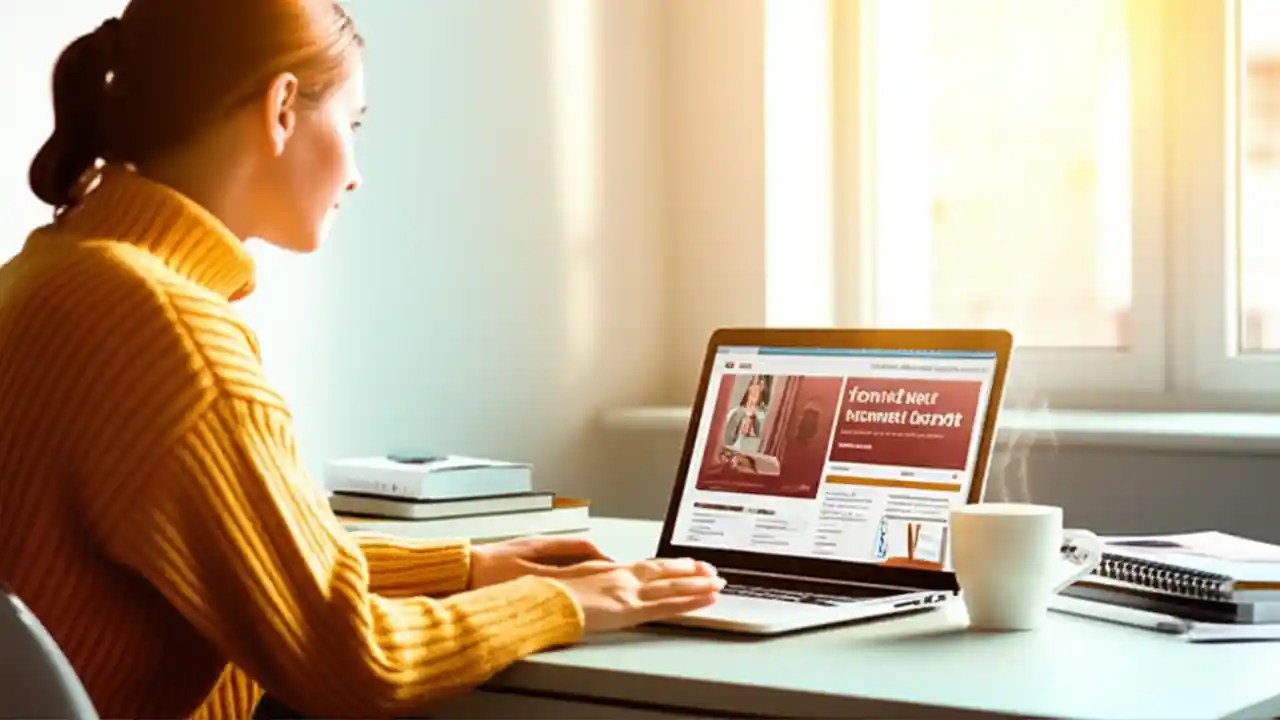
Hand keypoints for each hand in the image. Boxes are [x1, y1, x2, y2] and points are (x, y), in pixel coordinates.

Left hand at [469, 536, 615, 588]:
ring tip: (589, 585)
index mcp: (544, 544)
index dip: (603, 558)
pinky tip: (559, 588)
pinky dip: (561, 574)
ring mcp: (526, 552)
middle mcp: (537, 544)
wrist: (456, 571)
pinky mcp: (515, 562)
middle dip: (593, 564)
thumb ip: (561, 576)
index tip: (616, 569)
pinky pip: (548, 565)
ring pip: (562, 558)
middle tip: (607, 579)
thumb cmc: (489, 574)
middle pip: (575, 551)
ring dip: (577, 569)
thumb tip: (589, 574)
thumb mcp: (530, 576)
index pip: (584, 546)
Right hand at [557, 557, 723, 632]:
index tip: (682, 566)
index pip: (644, 567)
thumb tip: (605, 563)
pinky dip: (689, 601)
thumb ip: (589, 563)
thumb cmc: (545, 587)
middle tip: (710, 570)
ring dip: (697, 584)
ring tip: (717, 584)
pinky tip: (705, 600)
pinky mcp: (628, 609)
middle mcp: (621, 575)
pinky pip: (667, 606)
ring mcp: (627, 591)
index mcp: (606, 567)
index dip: (666, 566)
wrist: (538, 599)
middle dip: (689, 571)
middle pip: (663, 571)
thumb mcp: (567, 567)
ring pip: (672, 586)